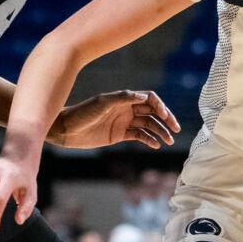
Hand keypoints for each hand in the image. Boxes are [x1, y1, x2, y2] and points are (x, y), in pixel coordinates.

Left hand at [47, 90, 180, 150]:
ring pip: (148, 125)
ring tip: (168, 141)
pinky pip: (139, 136)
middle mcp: (127, 109)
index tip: (166, 115)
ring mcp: (124, 122)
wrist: (66, 130)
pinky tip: (155, 145)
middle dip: (165, 120)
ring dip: (160, 132)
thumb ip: (123, 99)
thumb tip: (143, 96)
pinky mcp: (120, 135)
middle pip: (152, 113)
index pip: (149, 99)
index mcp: (124, 99)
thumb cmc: (82, 113)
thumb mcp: (102, 103)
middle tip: (175, 129)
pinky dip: (149, 140)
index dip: (160, 106)